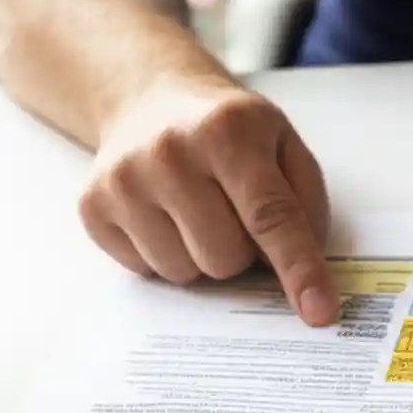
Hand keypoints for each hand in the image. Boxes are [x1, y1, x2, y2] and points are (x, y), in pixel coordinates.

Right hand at [79, 76, 338, 325]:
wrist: (150, 98)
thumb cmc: (229, 131)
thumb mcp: (284, 144)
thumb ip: (305, 204)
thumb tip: (305, 277)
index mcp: (228, 131)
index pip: (271, 216)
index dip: (300, 270)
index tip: (319, 313)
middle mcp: (168, 152)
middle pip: (225, 259)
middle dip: (241, 251)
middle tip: (232, 212)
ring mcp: (123, 180)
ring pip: (184, 274)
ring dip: (201, 256)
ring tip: (196, 211)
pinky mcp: (92, 206)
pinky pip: (147, 272)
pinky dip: (165, 254)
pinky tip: (163, 214)